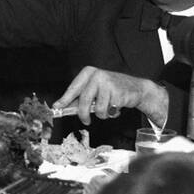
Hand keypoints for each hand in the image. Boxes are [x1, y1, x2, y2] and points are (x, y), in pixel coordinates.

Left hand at [54, 67, 168, 126]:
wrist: (137, 88)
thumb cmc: (112, 89)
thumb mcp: (95, 89)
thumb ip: (81, 97)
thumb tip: (62, 107)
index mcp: (89, 73)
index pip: (73, 88)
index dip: (64, 99)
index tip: (56, 107)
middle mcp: (97, 76)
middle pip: (84, 101)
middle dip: (83, 115)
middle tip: (85, 121)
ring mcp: (108, 83)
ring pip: (97, 109)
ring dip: (102, 114)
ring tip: (108, 108)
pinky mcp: (118, 93)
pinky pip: (109, 111)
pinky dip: (112, 114)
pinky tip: (116, 107)